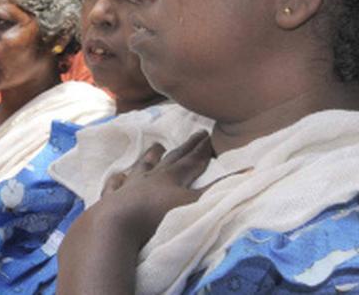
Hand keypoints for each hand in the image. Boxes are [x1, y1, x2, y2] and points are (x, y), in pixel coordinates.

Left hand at [92, 131, 213, 246]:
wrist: (116, 226)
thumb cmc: (157, 217)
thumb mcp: (194, 205)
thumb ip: (218, 191)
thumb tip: (248, 172)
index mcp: (171, 179)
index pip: (192, 161)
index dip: (203, 150)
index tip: (210, 136)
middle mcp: (149, 178)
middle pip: (171, 159)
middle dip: (186, 147)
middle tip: (197, 134)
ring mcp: (128, 187)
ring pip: (142, 166)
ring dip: (151, 156)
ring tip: (158, 146)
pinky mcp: (110, 201)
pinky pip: (114, 186)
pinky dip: (118, 180)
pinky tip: (119, 176)